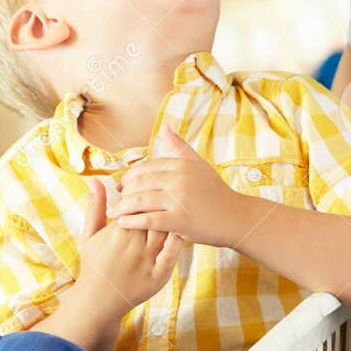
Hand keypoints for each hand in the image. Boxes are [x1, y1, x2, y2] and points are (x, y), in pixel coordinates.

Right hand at [75, 178, 181, 317]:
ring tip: (174, 208)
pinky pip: (172, 254)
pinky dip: (178, 240)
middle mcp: (133, 247)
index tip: (146, 188)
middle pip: (153, 215)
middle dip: (159, 203)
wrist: (97, 301)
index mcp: (117, 233)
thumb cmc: (93, 264)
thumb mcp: (89, 235)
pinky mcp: (158, 276)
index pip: (136, 204)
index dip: (143, 194)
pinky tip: (180, 230)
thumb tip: (96, 179)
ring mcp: (147, 262)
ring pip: (165, 231)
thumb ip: (95, 207)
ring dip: (171, 218)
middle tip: (165, 194)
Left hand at [112, 126, 247, 245]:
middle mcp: (178, 179)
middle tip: (116, 200)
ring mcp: (178, 199)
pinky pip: (148, 220)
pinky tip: (122, 223)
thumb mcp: (199, 165)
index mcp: (181, 164)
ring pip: (140, 200)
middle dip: (124, 192)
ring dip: (123, 207)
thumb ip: (180, 147)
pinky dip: (131, 222)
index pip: (145, 167)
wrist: (235, 218)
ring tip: (114, 213)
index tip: (122, 186)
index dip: (129, 176)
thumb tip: (165, 127)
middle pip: (139, 183)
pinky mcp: (179, 220)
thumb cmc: (216, 193)